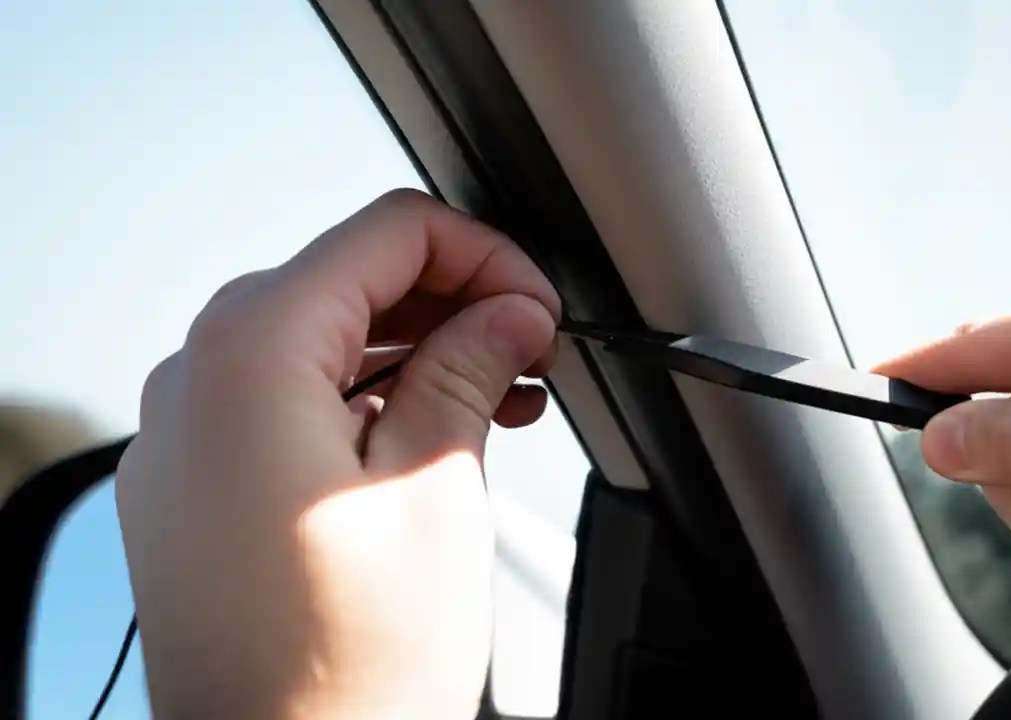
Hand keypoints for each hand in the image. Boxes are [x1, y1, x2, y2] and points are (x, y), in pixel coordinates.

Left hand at [115, 190, 559, 718]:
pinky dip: (366, 397)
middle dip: (453, 300)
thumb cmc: (347, 669)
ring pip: (321, 338)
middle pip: (348, 278)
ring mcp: (188, 436)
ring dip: (417, 349)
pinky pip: (287, 399)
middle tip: (529, 351)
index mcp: (251, 360)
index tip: (535, 307)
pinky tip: (433, 428)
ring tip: (500, 394)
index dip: (483, 256)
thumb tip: (510, 312)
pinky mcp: (200, 484)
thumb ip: (471, 371)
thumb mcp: (436, 490)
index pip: (386, 233)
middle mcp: (196, 382)